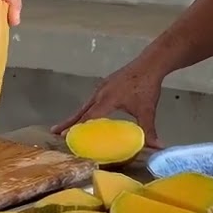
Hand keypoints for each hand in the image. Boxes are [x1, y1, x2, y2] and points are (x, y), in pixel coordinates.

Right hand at [51, 61, 165, 148]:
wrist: (150, 64)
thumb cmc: (146, 87)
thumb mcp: (147, 110)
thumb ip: (149, 130)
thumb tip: (158, 148)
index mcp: (107, 100)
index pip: (88, 117)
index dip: (76, 128)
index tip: (63, 137)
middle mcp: (100, 93)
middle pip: (81, 110)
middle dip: (68, 122)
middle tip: (54, 132)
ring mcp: (102, 87)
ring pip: (85, 104)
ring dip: (76, 115)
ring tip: (67, 126)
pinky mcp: (106, 84)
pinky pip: (92, 100)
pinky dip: (85, 109)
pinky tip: (88, 115)